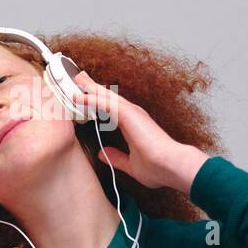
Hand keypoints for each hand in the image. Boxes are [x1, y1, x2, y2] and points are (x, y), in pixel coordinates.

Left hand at [70, 70, 208, 194]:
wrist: (171, 166)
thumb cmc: (158, 168)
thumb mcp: (131, 165)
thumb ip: (117, 158)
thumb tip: (104, 154)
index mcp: (133, 125)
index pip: (111, 109)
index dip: (98, 102)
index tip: (86, 97)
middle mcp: (132, 115)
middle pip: (107, 97)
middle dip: (92, 88)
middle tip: (78, 79)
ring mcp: (131, 113)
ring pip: (105, 96)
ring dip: (89, 88)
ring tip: (76, 79)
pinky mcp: (128, 114)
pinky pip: (105, 103)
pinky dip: (90, 98)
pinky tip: (78, 96)